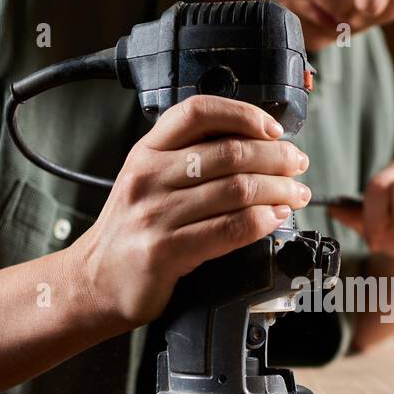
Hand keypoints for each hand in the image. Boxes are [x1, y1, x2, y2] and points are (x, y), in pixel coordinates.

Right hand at [70, 95, 311, 328]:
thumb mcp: (148, 182)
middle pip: (229, 152)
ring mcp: (156, 214)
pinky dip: (262, 221)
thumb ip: (187, 161)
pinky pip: (228, 229)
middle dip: (276, 157)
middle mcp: (149, 177)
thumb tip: (254, 147)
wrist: (96, 281)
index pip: (198, 112)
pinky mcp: (165, 250)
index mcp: (146, 152)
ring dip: (278, 191)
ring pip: (236, 190)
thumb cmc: (131, 232)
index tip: (273, 129)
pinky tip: (275, 219)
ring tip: (295, 196)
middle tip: (297, 166)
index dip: (244, 114)